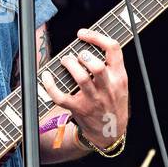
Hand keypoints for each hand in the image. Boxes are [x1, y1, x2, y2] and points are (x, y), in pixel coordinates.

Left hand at [39, 28, 128, 147]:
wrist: (111, 132)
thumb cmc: (112, 102)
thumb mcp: (120, 83)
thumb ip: (110, 66)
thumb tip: (87, 45)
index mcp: (119, 77)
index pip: (113, 49)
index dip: (96, 37)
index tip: (82, 34)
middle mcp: (107, 87)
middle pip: (97, 66)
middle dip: (83, 56)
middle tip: (76, 55)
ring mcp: (93, 99)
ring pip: (81, 79)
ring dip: (70, 65)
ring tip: (66, 61)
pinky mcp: (79, 109)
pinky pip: (61, 97)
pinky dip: (50, 86)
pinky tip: (47, 76)